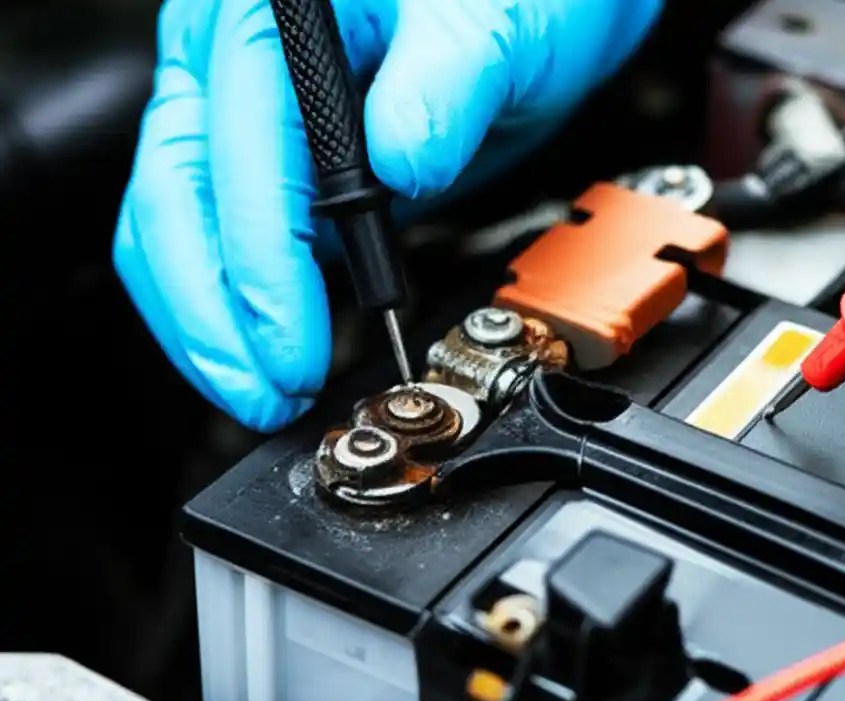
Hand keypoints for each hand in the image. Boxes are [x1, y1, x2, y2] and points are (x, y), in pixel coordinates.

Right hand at [114, 0, 660, 430]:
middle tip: (269, 391)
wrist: (540, 4)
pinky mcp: (273, 156)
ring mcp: (242, 106)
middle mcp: (232, 53)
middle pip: (178, 194)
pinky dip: (240, 299)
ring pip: (180, 224)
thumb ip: (448, 83)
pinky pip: (226, 233)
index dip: (260, 259)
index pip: (239, 144)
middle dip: (214, 312)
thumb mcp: (498, 24)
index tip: (295, 341)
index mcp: (272, 9)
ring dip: (212, 321)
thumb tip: (401, 161)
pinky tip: (273, 348)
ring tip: (266, 390)